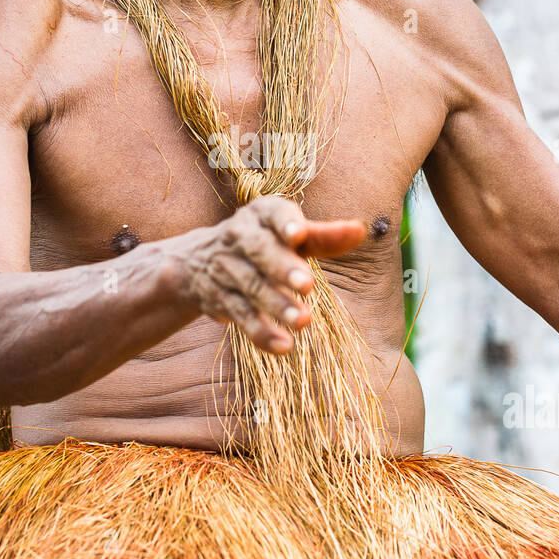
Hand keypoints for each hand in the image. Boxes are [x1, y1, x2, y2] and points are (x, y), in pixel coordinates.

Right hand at [173, 196, 366, 353]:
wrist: (197, 261)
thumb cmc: (263, 242)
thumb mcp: (289, 235)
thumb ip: (323, 236)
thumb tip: (360, 231)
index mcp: (260, 215)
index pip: (272, 212)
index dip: (285, 222)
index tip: (299, 234)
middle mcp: (239, 237)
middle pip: (259, 251)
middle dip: (282, 267)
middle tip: (308, 285)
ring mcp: (227, 268)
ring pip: (252, 286)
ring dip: (277, 305)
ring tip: (303, 322)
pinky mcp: (220, 299)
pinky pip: (241, 316)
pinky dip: (262, 333)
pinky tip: (284, 346)